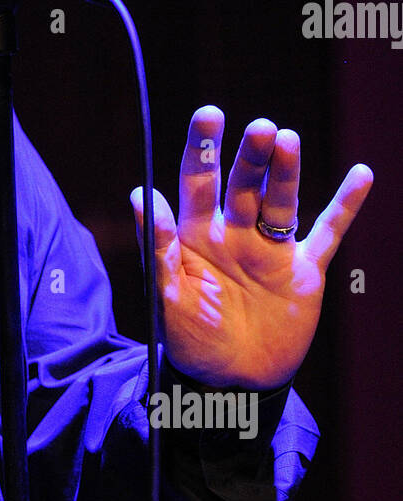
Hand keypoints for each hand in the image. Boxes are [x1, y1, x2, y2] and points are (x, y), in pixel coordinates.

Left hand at [129, 106, 372, 389]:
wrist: (231, 385)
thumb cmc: (190, 342)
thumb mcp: (167, 297)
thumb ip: (156, 247)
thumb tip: (140, 194)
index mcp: (194, 236)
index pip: (197, 182)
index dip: (202, 149)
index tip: (209, 115)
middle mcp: (233, 234)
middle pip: (243, 184)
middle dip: (250, 155)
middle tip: (260, 128)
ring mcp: (270, 250)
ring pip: (281, 201)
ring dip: (286, 171)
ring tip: (287, 139)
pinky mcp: (303, 272)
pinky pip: (328, 233)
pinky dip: (346, 206)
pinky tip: (361, 174)